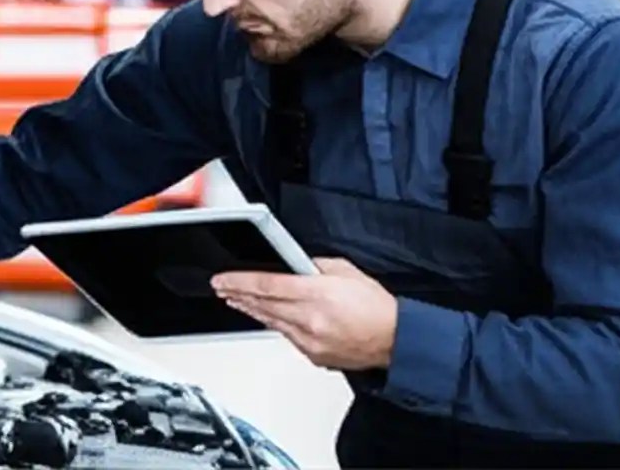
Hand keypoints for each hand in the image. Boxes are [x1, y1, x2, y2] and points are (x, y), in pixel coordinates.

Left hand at [211, 258, 396, 370]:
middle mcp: (309, 318)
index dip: (239, 282)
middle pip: (263, 305)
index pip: (267, 285)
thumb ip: (317, 265)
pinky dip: (275, 325)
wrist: (396, 341)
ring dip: (251, 310)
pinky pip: (287, 337)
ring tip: (236, 301)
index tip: (223, 280)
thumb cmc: (377, 308)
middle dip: (238, 295)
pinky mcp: (313, 355)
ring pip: (271, 322)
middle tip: (222, 289)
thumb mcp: (347, 271)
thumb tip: (298, 264)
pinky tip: (267, 318)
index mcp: (316, 293)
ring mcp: (310, 340)